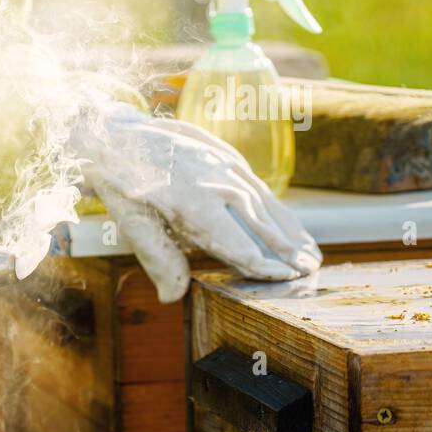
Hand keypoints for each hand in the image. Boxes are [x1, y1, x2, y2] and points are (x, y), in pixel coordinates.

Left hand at [76, 105, 321, 302]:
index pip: (237, 243)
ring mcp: (225, 165)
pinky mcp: (228, 156)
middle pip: (261, 224)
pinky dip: (278, 209)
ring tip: (312, 255)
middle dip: (287, 251)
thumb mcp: (132, 222)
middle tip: (310, 274)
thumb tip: (173, 297)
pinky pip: (259, 188)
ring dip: (291, 231)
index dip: (263, 264)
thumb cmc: (123, 183)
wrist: (118, 133)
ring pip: (266, 204)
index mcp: (194, 202)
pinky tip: (291, 226)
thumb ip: (158, 258)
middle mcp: (217, 182)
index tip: (286, 280)